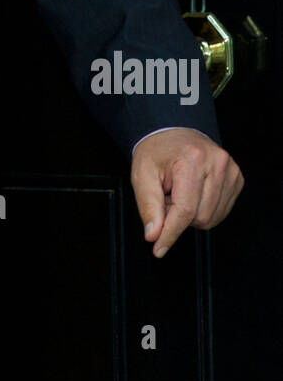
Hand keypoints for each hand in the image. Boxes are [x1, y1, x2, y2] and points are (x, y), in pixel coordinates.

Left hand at [131, 128, 243, 257]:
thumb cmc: (157, 152)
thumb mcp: (142, 175)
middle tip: (166, 197)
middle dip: (178, 216)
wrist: (173, 131)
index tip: (159, 249)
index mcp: (192, 160)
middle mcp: (217, 163)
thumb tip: (154, 234)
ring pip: (211, 218)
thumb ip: (148, 206)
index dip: (170, 233)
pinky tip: (194, 194)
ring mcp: (230, 171)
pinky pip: (221, 211)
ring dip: (191, 214)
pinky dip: (204, 210)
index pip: (184, 210)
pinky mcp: (237, 178)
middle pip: (199, 217)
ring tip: (180, 192)